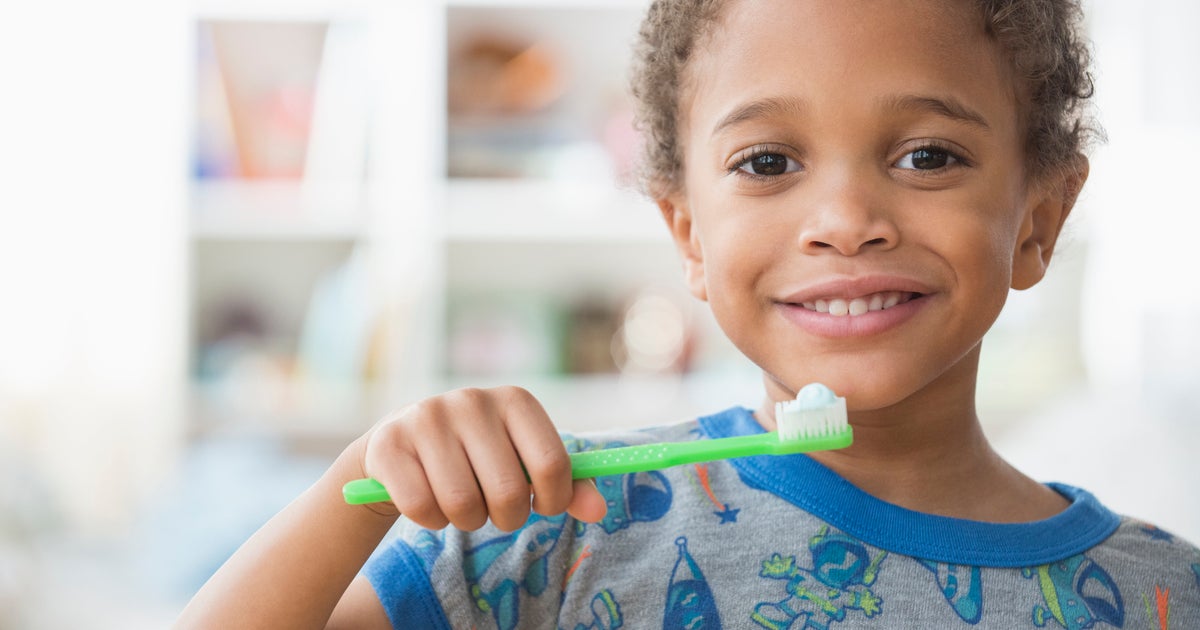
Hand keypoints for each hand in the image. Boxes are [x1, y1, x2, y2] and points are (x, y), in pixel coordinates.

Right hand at [358, 386, 606, 531]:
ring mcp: (427, 418)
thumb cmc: (477, 457)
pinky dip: (430, 519)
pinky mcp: (388, 444)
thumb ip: (566, 485)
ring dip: (466, 521)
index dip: (553, 500)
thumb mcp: (522, 462)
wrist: (400, 447)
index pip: (552, 464)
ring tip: (461, 503)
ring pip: (462, 506)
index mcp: (515, 401)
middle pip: (508, 493)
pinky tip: (427, 498)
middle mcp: (472, 400)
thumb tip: (599, 510)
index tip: (541, 506)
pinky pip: (422, 509)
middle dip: (506, 517)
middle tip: (495, 509)